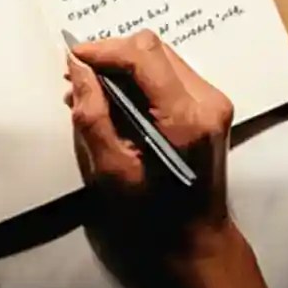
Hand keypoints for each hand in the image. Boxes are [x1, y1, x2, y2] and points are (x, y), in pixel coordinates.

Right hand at [66, 30, 234, 287]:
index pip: (144, 57)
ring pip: (161, 55)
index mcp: (186, 120)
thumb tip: (77, 69)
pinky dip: (140, 76)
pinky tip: (119, 99)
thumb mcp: (112, 171)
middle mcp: (207, 101)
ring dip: (124, 64)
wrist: (197, 238)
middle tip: (79, 78)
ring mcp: (214, 100)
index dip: (104, 50)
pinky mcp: (211, 104)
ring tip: (94, 90)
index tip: (72, 57)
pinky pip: (169, 71)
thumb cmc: (153, 216)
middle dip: (112, 55)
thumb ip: (93, 115)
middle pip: (153, 48)